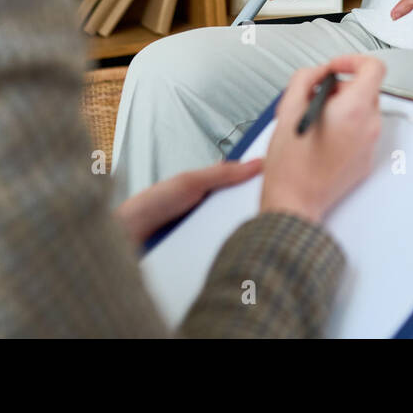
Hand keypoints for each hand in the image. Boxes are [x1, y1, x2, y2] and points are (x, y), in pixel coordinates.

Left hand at [116, 158, 263, 245]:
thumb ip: (223, 174)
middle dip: (255, 207)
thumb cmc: (155, 202)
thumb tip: (256, 163)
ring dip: (242, 229)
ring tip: (259, 231)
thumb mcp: (192, 182)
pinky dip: (230, 245)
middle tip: (275, 210)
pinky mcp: (203, 247)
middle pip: (242, 205)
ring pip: (235, 227)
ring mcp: (207, 226)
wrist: (129, 235)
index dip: (261, 178)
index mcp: (209, 184)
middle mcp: (210, 204)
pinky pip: (224, 245)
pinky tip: (239, 248)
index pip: (243, 180)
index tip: (283, 178)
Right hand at [261, 54, 384, 223]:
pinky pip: (361, 132)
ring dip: (343, 107)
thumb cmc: (290, 164)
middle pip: (367, 90)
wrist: (295, 201)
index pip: (373, 68)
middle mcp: (368, 126)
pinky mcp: (365, 161)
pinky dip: (346, 127)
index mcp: (353, 110)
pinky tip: (322, 138)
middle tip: (316, 96)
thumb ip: (305, 79)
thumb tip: (318, 73)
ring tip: (316, 120)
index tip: (335, 68)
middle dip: (342, 87)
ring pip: (364, 111)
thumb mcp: (288, 109)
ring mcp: (369, 145)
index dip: (353, 61)